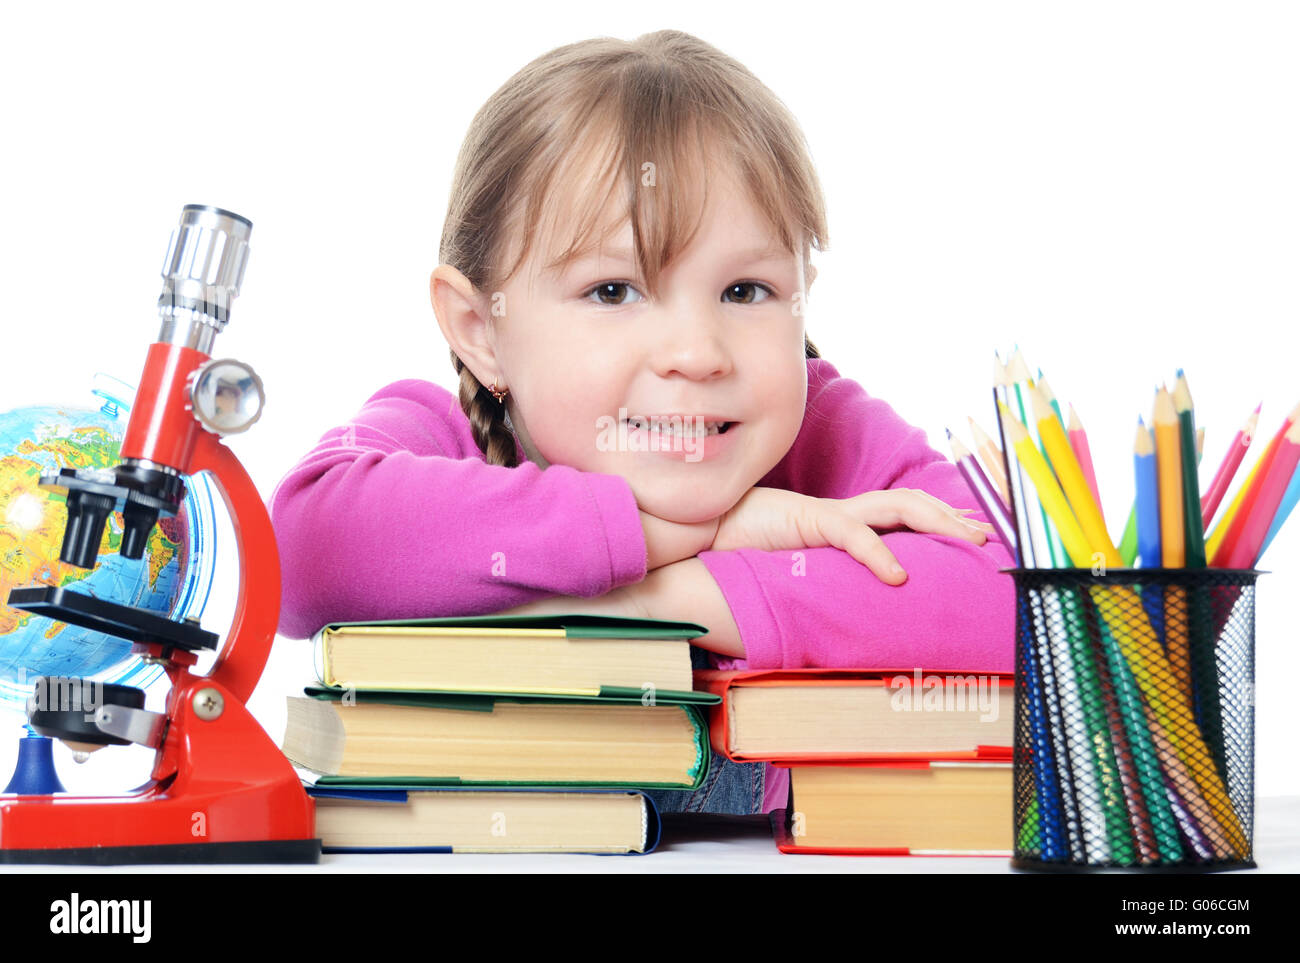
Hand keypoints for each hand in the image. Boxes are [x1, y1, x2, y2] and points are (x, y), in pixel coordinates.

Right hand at [710, 487, 994, 585]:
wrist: (702, 533)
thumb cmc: (744, 555)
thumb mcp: (795, 577)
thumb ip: (821, 590)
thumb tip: (850, 628)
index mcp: (844, 526)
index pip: (902, 516)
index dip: (938, 523)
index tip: (972, 543)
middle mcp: (844, 514)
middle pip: (911, 503)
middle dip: (952, 517)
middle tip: (985, 538)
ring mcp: (829, 513)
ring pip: (896, 505)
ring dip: (936, 521)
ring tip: (964, 541)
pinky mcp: (808, 518)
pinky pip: (852, 533)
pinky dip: (878, 554)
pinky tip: (897, 575)